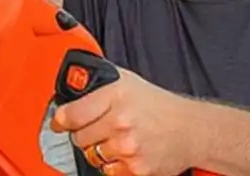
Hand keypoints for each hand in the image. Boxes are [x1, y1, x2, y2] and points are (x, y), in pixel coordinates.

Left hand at [51, 66, 202, 175]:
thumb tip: (71, 86)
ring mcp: (128, 147)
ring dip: (98, 150)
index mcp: (115, 96)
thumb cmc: (158, 105)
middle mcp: (120, 122)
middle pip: (79, 137)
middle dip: (83, 134)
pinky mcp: (136, 169)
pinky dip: (112, 165)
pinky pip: (108, 171)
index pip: (72, 114)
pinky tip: (124, 153)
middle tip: (96, 129)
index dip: (60, 120)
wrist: (190, 129)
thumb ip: (98, 84)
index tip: (58, 123)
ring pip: (92, 155)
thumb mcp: (126, 82)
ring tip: (114, 140)